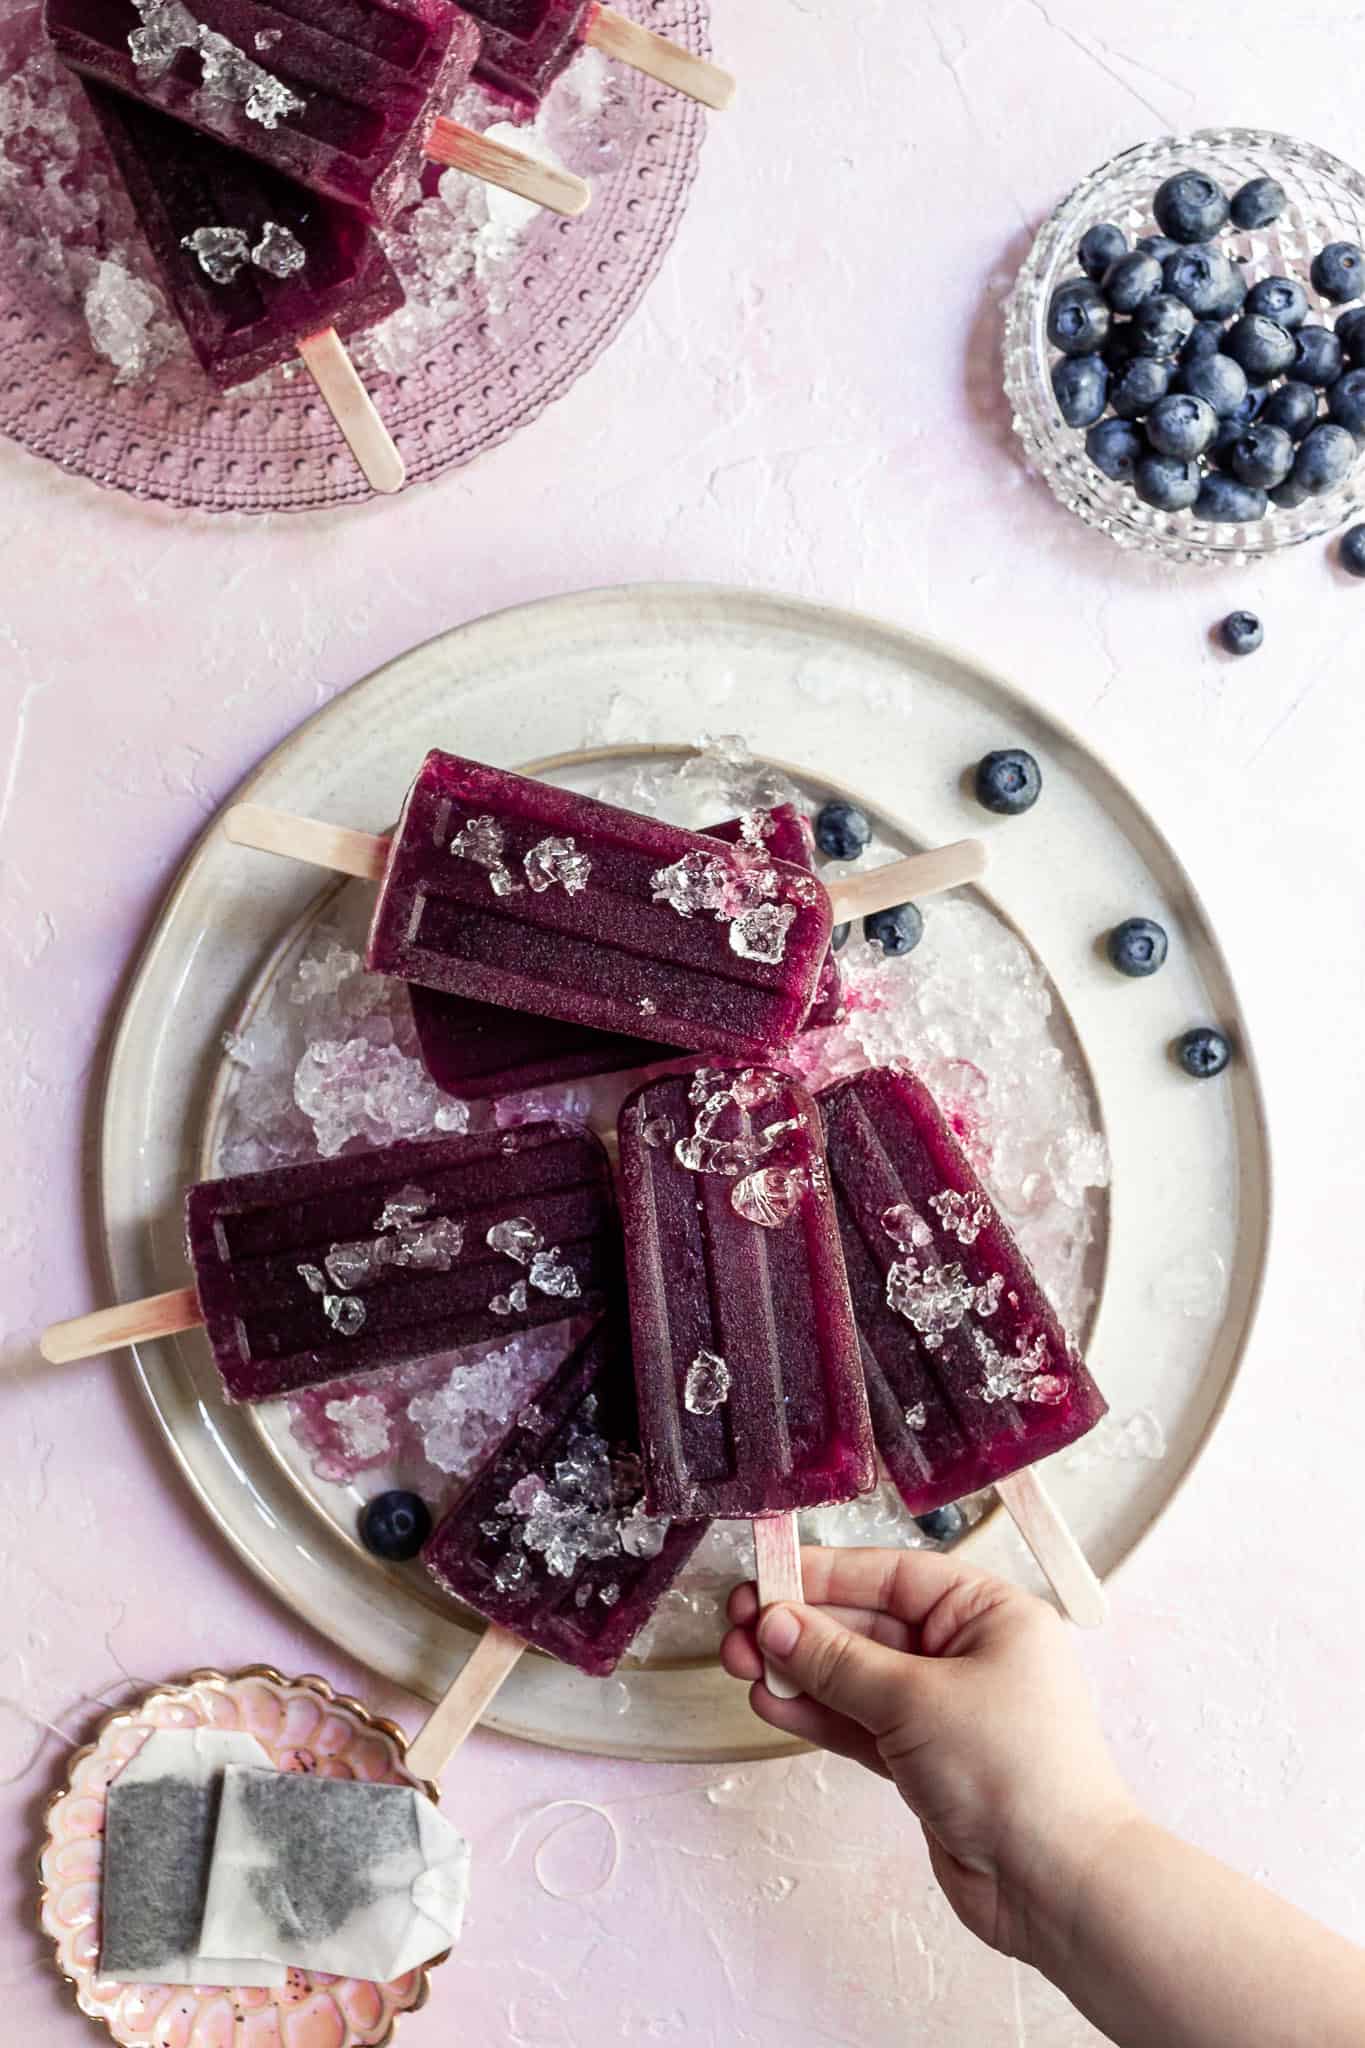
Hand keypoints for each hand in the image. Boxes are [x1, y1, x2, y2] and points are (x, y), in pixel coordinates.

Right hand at [722, 1546, 1135, 1962]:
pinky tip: (771, 1704)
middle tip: (739, 1628)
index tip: (766, 1575)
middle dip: (802, 1627)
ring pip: (856, 1677)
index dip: (827, 1574)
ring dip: (799, 1671)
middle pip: (868, 1625)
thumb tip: (776, 1622)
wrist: (1058, 1885)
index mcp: (988, 1615)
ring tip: (740, 1664)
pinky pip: (859, 1724)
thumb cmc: (1013, 1770)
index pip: (894, 1575)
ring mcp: (943, 1710)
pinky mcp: (923, 1762)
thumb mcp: (916, 1699)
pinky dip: (818, 1715)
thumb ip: (839, 1660)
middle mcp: (967, 1654)